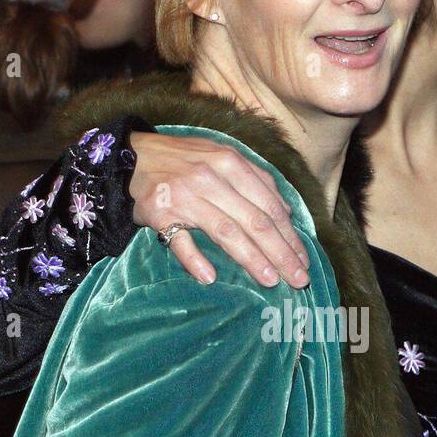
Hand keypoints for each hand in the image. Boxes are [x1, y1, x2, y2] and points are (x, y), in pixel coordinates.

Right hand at [127, 131, 310, 288]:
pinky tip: (209, 277)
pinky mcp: (160, 212)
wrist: (133, 156)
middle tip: (297, 280)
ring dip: (250, 258)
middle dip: (280, 253)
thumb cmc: (186, 160)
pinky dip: (193, 259)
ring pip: (225, 230)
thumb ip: (256, 181)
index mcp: (232, 163)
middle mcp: (211, 177)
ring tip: (269, 280)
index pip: (269, 206)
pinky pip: (179, 239)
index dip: (290, 236)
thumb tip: (287, 214)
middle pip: (254, 221)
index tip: (303, 261)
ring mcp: (185, 195)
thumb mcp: (223, 158)